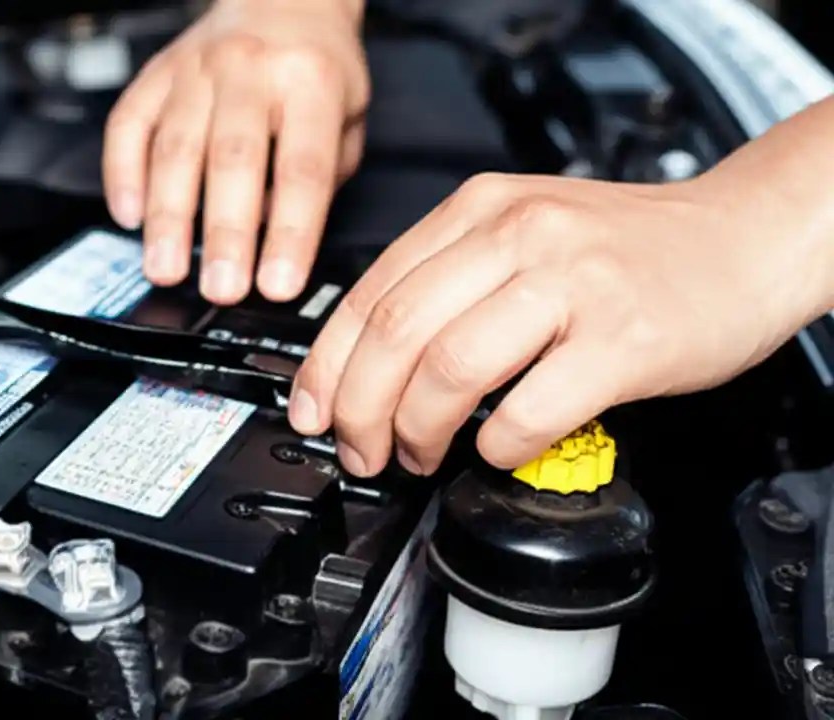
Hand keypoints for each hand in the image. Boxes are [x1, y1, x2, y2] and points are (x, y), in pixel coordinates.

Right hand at [102, 0, 369, 304]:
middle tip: (221, 288)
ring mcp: (195, 71)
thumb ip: (322, 179)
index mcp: (310, 82)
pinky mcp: (155, 75)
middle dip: (224, 234)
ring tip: (166, 270)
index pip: (302, 169)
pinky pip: (128, 126)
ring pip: (175, 148)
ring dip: (168, 218)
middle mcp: (249, 70)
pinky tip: (129, 217)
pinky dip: (123, 175)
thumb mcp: (348, 118)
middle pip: (233, 160)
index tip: (279, 284)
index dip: (291, 234)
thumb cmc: (315, 67)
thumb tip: (278, 238)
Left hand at [286, 169, 831, 477]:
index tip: (313, 410)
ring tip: (417, 455)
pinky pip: (529, 408)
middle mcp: (520, 234)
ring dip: (416, 430)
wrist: (741, 239)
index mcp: (482, 209)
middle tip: (360, 449)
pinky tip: (495, 450)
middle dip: (359, 408)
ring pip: (450, 369)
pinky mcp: (622, 338)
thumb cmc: (628, 249)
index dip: (327, 365)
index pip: (370, 290)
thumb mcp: (524, 229)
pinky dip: (496, 445)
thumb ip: (451, 277)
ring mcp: (572, 284)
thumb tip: (369, 360)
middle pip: (396, 332)